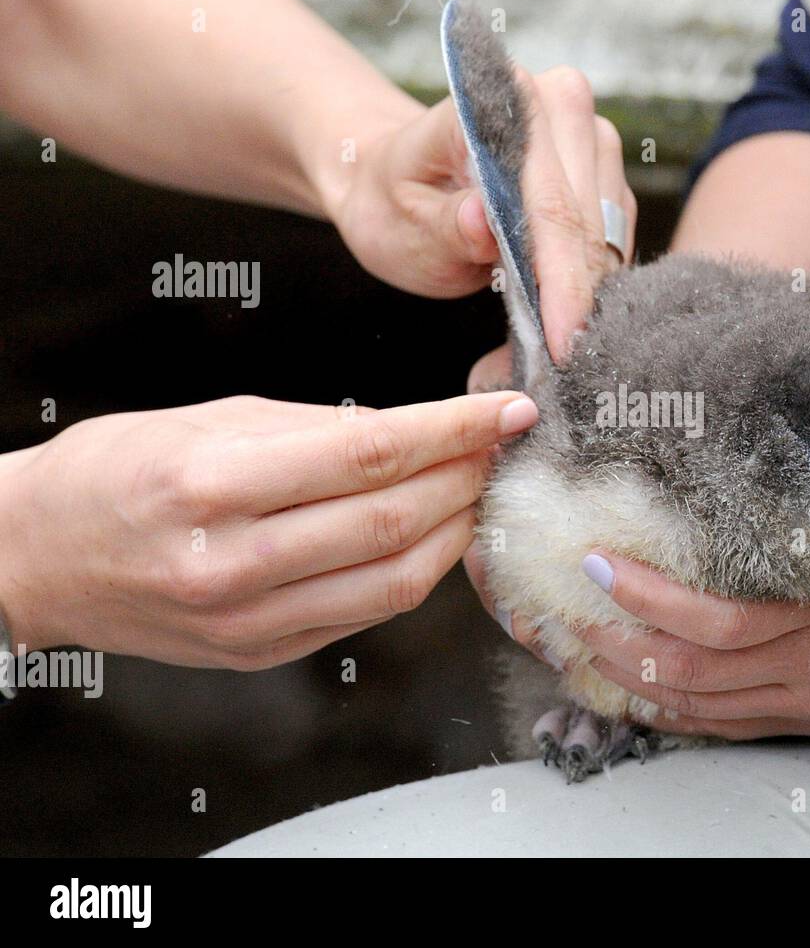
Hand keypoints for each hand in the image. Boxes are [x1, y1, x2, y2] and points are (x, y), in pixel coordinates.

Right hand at [0, 391, 536, 668]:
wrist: (38, 556)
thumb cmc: (122, 470)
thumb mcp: (214, 417)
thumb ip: (322, 428)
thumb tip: (417, 430)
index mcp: (216, 484)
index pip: (373, 453)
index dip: (456, 429)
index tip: (508, 410)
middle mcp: (233, 562)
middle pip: (395, 520)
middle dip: (467, 477)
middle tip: (501, 445)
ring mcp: (249, 621)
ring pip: (396, 581)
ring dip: (455, 531)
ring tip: (479, 488)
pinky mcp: (261, 653)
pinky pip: (366, 613)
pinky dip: (414, 572)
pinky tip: (434, 535)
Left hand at [323, 67, 635, 362]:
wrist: (395, 180)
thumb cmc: (393, 197)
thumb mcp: (399, 220)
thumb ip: (445, 223)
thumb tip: (483, 223)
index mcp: (506, 98)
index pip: (550, 202)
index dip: (561, 277)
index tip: (561, 342)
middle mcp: (561, 105)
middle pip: (590, 221)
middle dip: (576, 298)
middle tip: (552, 367)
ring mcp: (591, 139)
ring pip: (610, 236)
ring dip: (586, 296)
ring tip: (547, 351)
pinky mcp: (605, 177)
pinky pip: (613, 241)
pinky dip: (588, 285)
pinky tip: (560, 320)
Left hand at [469, 420, 809, 738]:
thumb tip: (752, 371)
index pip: (724, 617)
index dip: (648, 599)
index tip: (592, 556)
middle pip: (697, 673)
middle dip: (614, 641)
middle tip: (557, 602)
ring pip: (705, 709)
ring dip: (628, 680)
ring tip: (571, 638)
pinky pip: (730, 728)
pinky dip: (670, 712)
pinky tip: (624, 682)